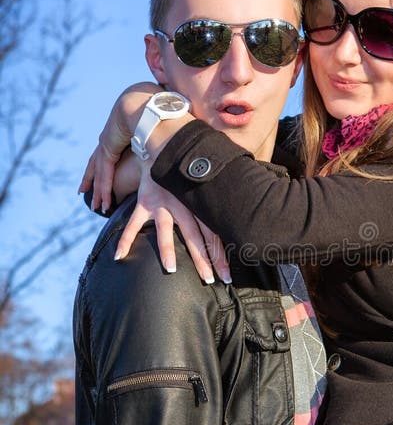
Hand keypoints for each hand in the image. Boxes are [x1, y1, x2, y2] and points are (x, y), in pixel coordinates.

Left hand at [78, 83, 159, 212]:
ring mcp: (107, 142)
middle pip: (97, 162)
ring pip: (99, 171)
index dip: (103, 162)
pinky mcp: (109, 149)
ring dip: (98, 190)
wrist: (151, 104)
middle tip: (85, 191)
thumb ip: (167, 135)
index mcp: (121, 130)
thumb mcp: (161, 127)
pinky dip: (104, 189)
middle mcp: (111, 137)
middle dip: (92, 178)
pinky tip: (103, 202)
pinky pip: (105, 173)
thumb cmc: (161, 110)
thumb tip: (185, 139)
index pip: (109, 150)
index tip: (100, 173)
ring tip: (97, 205)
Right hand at [113, 164, 231, 283]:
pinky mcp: (144, 202)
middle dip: (203, 259)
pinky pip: (133, 224)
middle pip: (195, 236)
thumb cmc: (190, 169)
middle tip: (210, 279)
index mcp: (200, 203)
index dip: (221, 254)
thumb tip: (241, 218)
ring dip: (167, 249)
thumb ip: (218, 200)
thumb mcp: (207, 183)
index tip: (227, 275)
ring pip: (165, 230)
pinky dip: (125, 239)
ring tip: (171, 270)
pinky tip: (119, 256)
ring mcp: (162, 204)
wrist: (166, 145)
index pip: (213, 233)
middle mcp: (183, 205)